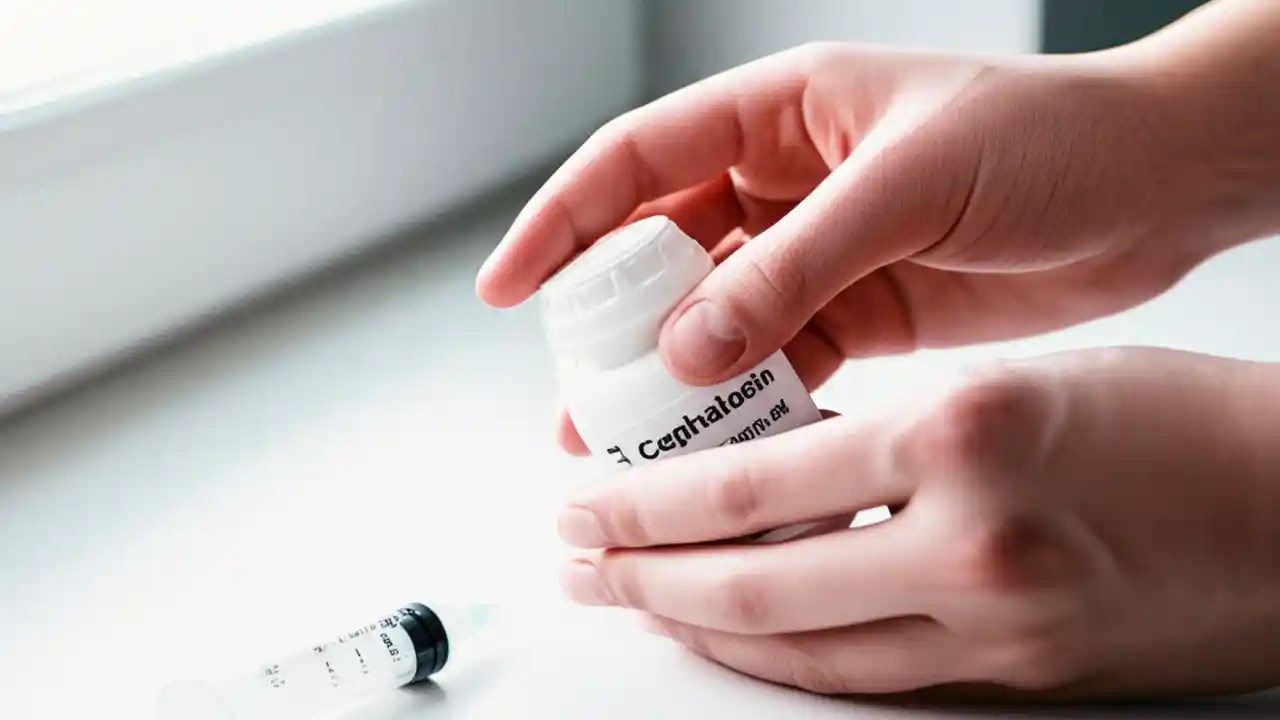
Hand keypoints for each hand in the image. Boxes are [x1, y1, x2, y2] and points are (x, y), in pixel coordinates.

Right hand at [478, 37, 1276, 453]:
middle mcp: (789, 180)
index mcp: (784, 112)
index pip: (641, 160)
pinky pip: (783, 360)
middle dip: (614, 321)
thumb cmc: (1051, 138)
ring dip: (675, 377)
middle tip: (581, 396)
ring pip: (717, 317)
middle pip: (665, 250)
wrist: (1158, 186)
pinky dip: (752, 401)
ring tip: (632, 440)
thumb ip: (795, 267)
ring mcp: (822, 251)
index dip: (564, 221)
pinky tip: (723, 439)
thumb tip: (690, 342)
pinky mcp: (864, 311)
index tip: (509, 286)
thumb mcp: (907, 186)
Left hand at [554, 348, 1279, 698]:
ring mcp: (993, 627)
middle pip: (751, 580)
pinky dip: (786, 659)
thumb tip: (775, 477)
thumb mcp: (1013, 383)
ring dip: (699, 626)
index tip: (585, 503)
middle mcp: (967, 541)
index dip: (645, 503)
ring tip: (633, 604)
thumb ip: (888, 436)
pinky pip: (867, 677)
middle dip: (641, 575)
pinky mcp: (1019, 680)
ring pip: (799, 647)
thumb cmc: (1178, 421)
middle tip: (575, 563)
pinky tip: (737, 640)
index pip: (750, 484)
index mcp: (959, 433)